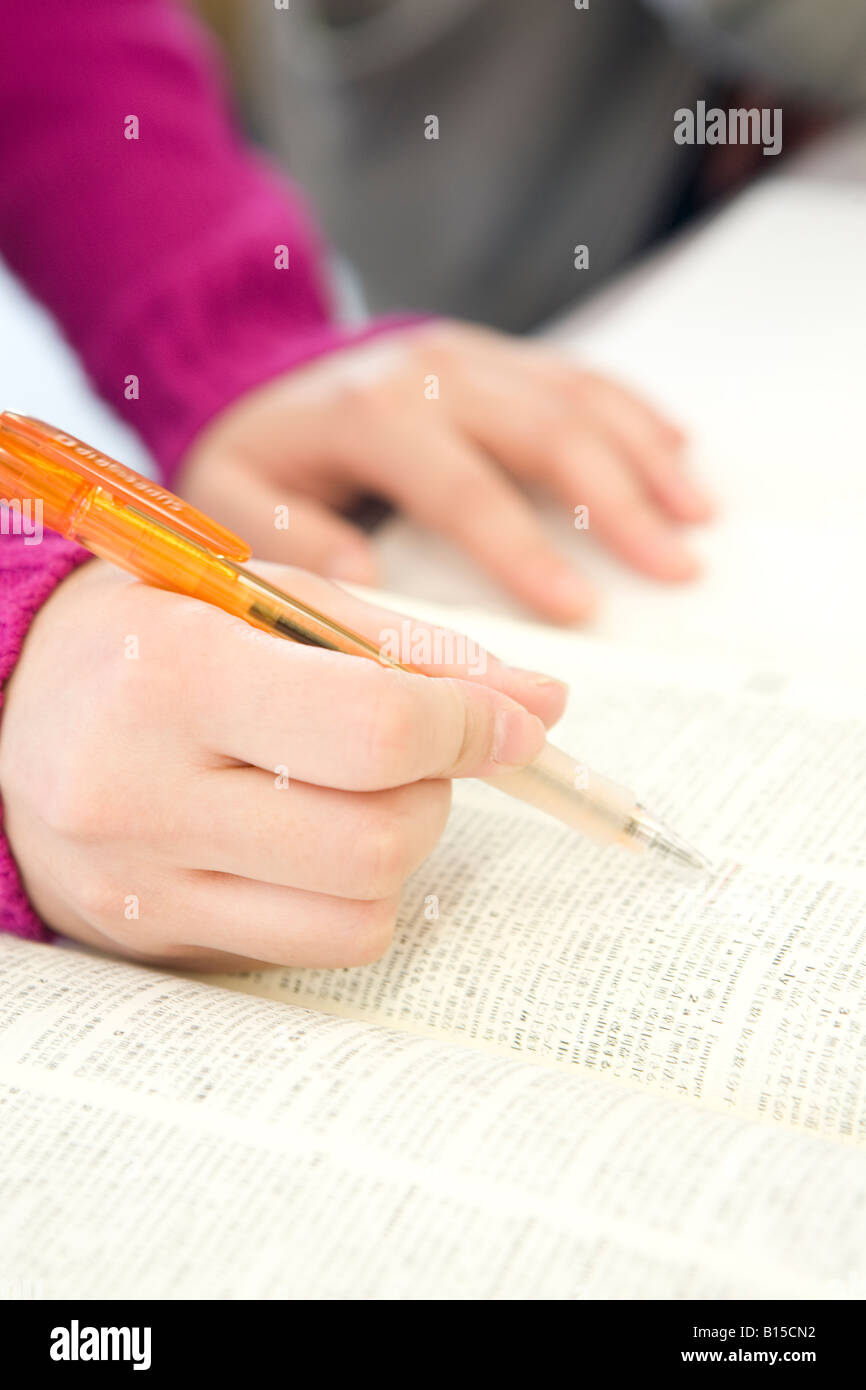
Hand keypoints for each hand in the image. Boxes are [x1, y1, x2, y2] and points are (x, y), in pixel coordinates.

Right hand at [0, 559, 565, 968]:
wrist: (13, 707)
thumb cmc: (158, 633)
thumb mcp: (270, 600)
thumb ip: (410, 650)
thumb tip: (543, 707)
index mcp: (171, 673)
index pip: (371, 728)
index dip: (470, 728)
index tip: (511, 724)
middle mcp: (141, 791)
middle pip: (377, 840)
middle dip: (435, 793)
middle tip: (416, 751)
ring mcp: (140, 884)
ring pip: (358, 912)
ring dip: (399, 849)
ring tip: (353, 792)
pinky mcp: (153, 940)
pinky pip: (316, 946)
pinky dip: (350, 896)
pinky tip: (306, 840)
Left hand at [177, 321, 713, 623]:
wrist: (257, 371)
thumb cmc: (256, 453)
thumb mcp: (234, 497)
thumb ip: (288, 536)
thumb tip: (361, 580)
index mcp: (372, 417)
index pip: (463, 490)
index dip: (524, 552)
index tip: (580, 610)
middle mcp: (433, 373)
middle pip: (546, 434)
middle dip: (619, 504)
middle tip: (676, 569)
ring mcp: (473, 354)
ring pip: (577, 397)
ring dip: (646, 457)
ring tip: (698, 518)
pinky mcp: (497, 354)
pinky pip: (578, 373)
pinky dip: (635, 411)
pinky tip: (680, 451)